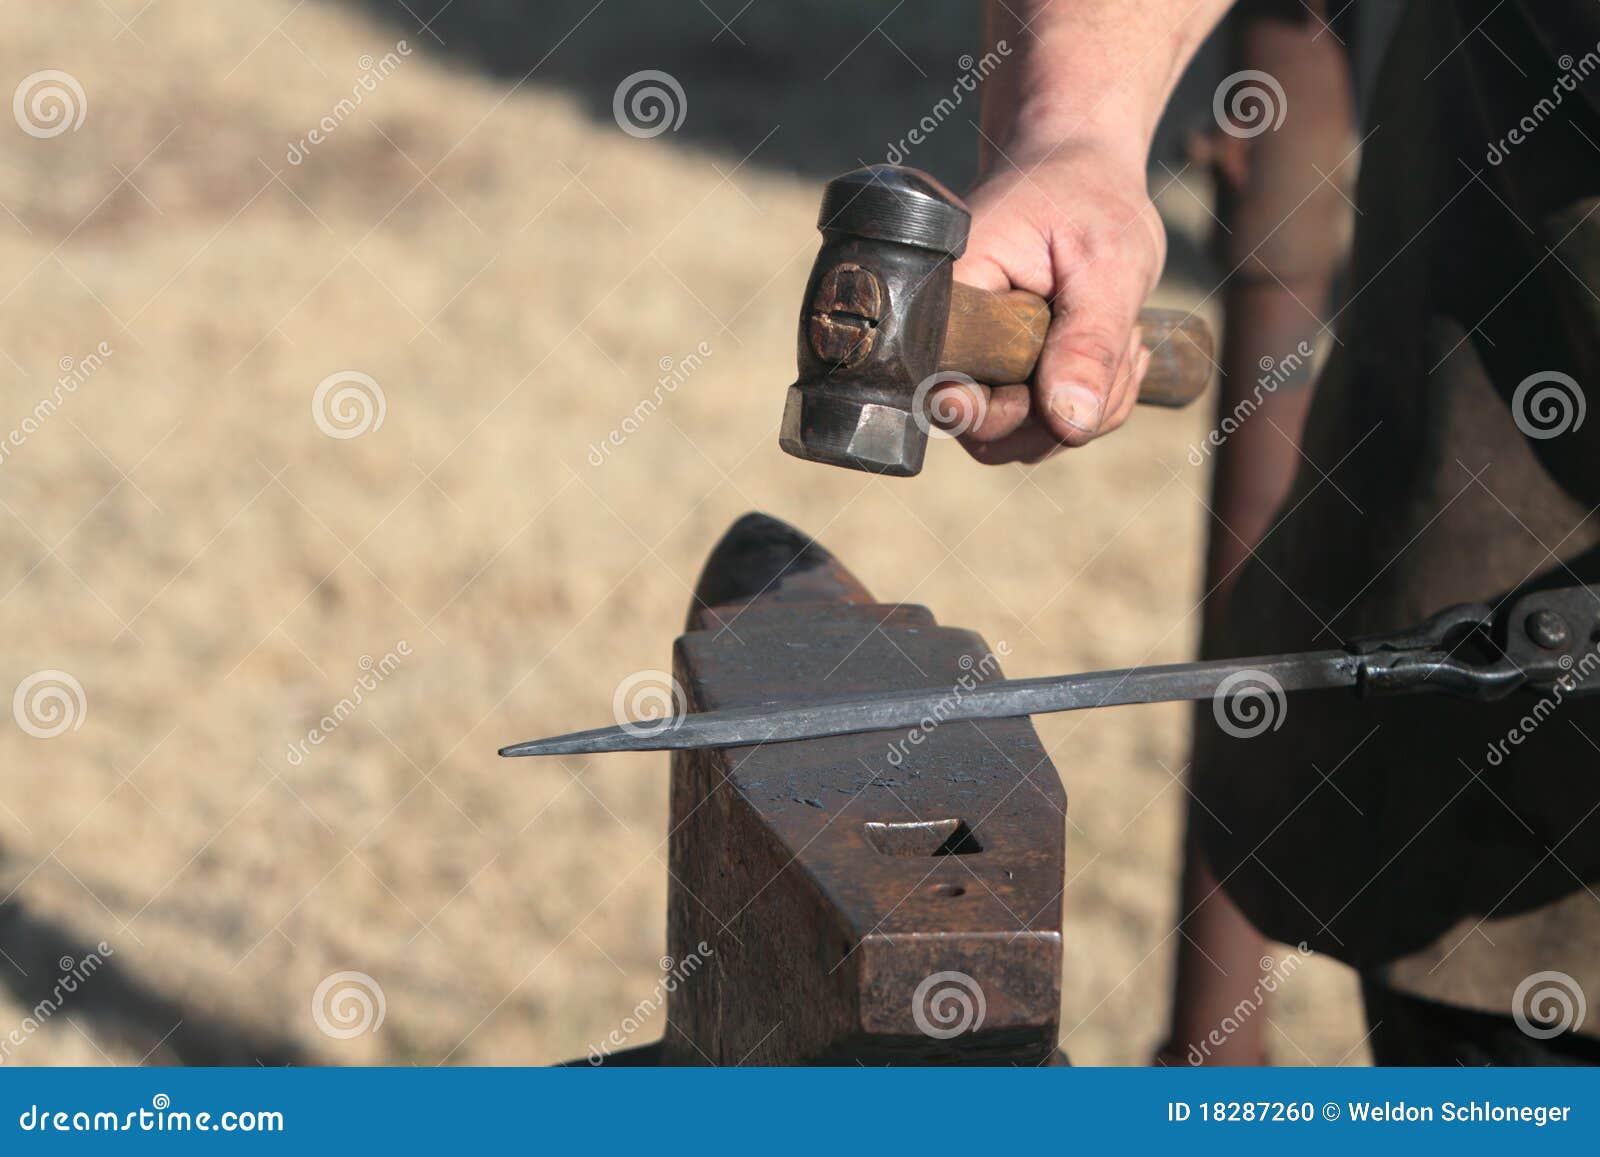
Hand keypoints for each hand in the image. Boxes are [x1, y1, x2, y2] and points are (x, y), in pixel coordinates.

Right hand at [930, 144, 1166, 463]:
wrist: (1084, 173)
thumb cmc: (1085, 197)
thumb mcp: (1106, 262)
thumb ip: (1089, 343)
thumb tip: (1072, 423)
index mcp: (945, 298)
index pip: (939, 388)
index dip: (986, 410)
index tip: (1038, 389)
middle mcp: (949, 345)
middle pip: (985, 432)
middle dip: (1064, 409)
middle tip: (1120, 343)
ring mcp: (979, 371)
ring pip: (1024, 439)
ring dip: (1091, 406)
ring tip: (1123, 335)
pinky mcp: (1008, 383)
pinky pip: (1051, 430)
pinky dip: (1099, 404)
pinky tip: (1119, 348)